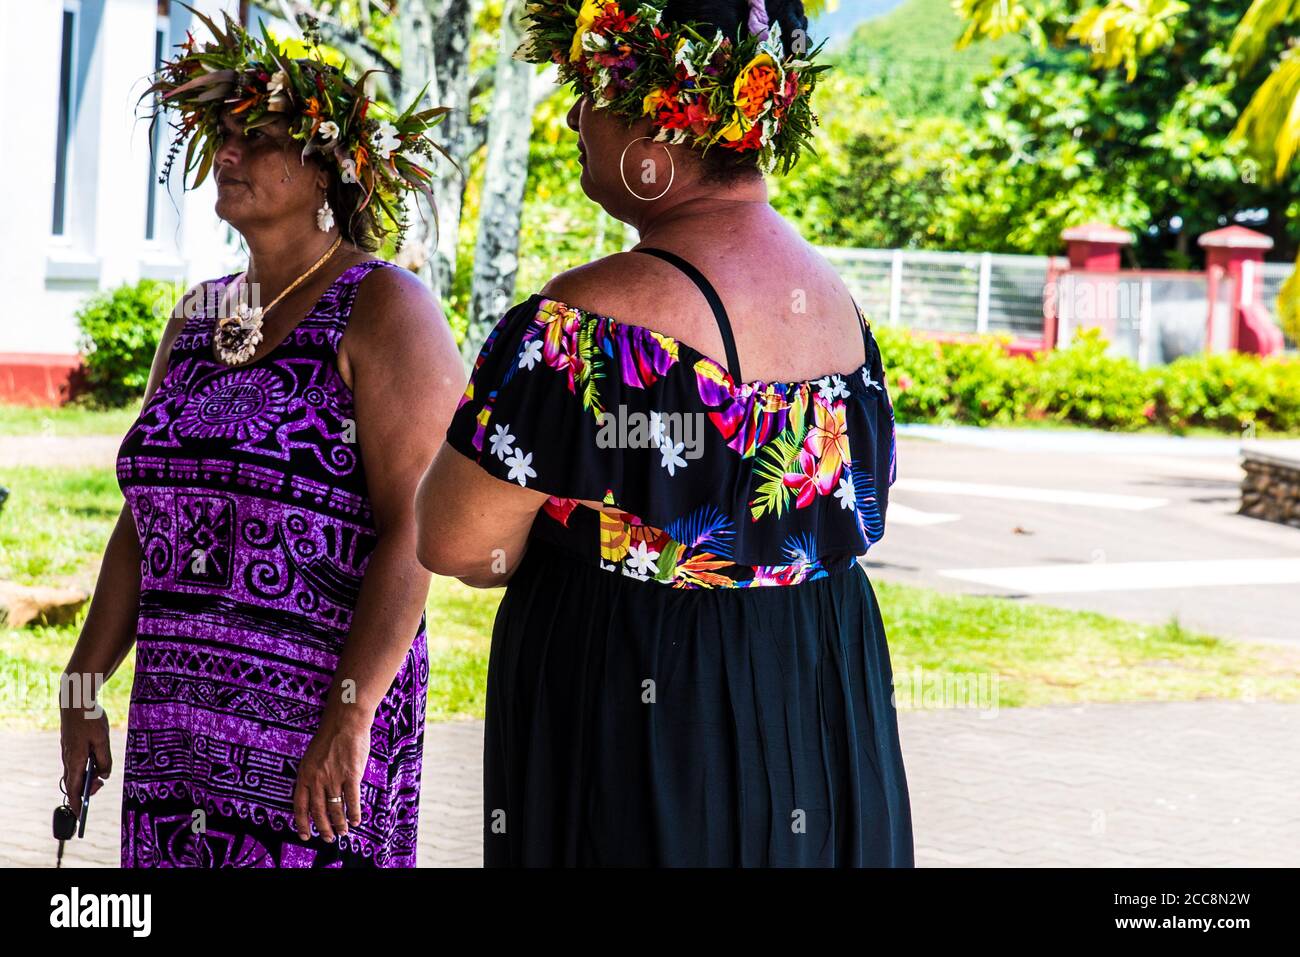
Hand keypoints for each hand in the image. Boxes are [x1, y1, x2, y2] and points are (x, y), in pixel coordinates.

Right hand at [59, 701, 111, 816]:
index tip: (80, 815)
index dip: (76, 803)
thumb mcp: (103, 740)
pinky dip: (85, 767)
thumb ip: (104, 760)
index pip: (73, 789)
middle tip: (100, 785)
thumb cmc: (90, 720)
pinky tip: (95, 761)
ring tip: (100, 773)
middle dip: (86, 788)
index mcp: (75, 760)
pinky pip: (77, 762)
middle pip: (75, 782)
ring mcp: (68, 752)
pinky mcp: (71, 746)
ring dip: (87, 776)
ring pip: (76, 771)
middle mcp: (68, 758)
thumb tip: (104, 776)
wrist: (76, 701)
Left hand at [292, 711, 371, 842]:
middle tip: (329, 838)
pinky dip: (354, 813)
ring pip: (336, 809)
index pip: (300, 806)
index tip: (305, 835)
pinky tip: (356, 820)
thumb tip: (315, 795)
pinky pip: (352, 801)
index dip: (302, 823)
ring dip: (340, 824)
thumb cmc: (330, 737)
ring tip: (343, 832)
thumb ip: (312, 776)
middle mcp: (317, 780)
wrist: (346, 722)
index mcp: (304, 775)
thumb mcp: (311, 757)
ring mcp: (334, 778)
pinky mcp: (351, 776)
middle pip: (318, 812)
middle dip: (324, 828)